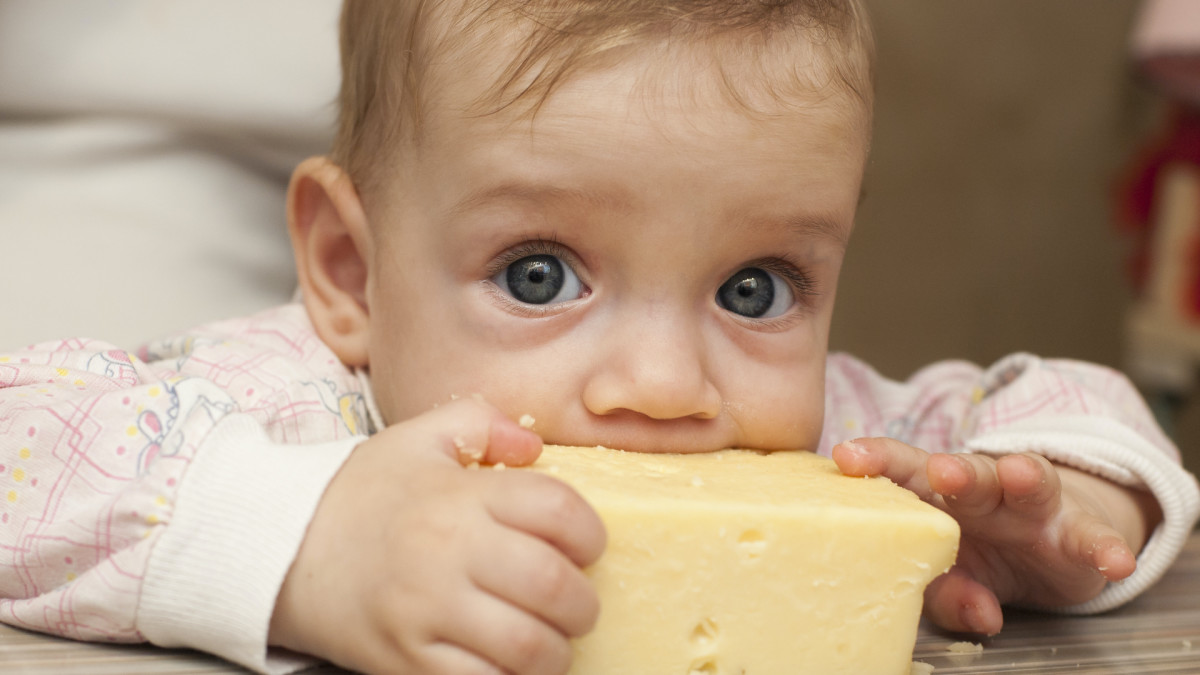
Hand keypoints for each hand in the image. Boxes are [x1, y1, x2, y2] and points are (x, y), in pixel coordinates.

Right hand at [269, 399, 606, 673]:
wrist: (281, 550)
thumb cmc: (361, 494)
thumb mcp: (418, 438)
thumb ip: (482, 423)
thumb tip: (534, 447)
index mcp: (458, 495)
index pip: (557, 511)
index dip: (589, 532)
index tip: (586, 545)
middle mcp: (447, 552)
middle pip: (552, 584)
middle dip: (582, 601)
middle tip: (576, 601)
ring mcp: (426, 613)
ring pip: (527, 646)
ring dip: (556, 649)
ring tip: (550, 638)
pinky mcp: (407, 661)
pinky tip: (510, 663)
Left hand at [832, 437, 1158, 635]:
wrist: (1051, 547)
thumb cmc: (982, 553)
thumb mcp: (957, 577)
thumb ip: (951, 594)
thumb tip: (977, 615)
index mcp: (939, 496)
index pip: (902, 471)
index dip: (876, 461)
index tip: (846, 458)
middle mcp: (985, 492)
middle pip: (967, 472)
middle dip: (954, 470)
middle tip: (941, 471)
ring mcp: (1034, 506)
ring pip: (1029, 483)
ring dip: (1023, 477)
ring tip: (1019, 474)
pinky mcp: (1078, 531)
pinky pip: (1093, 537)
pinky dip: (1105, 547)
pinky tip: (1114, 560)